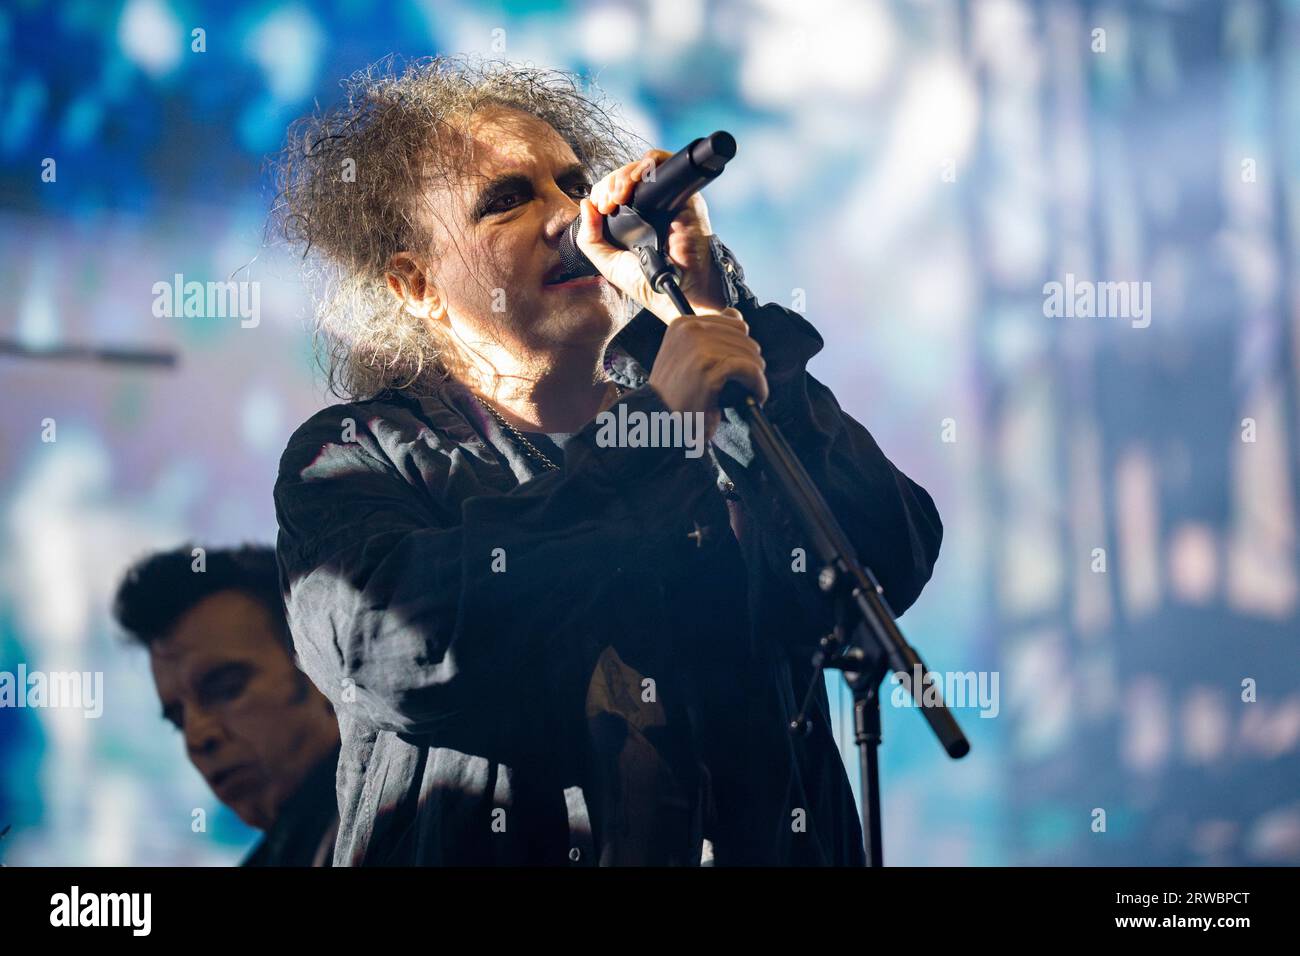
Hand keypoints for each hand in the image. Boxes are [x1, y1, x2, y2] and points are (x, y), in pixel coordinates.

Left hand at [577, 149, 727, 323]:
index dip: (602, 194)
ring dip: (620, 178)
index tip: (600, 210)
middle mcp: (652, 205)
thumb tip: (584, 204)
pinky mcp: (683, 195)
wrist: (676, 290)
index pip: (613, 190)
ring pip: (639, 167)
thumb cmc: (648, 281)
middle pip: (624, 175)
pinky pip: (661, 165)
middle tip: (606, 205)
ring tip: (615, 199)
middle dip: (608, 185)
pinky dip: (642, 168)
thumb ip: (590, 237)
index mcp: (635, 218)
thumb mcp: (608, 261)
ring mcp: (668, 198)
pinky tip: (630, 187)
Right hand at [647, 308, 767, 442]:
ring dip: (756, 374)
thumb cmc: (675, 389)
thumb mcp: (686, 352)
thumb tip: (735, 313)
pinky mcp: (708, 369)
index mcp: (683, 323)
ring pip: (749, 352)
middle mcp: (689, 331)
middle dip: (751, 359)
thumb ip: (710, 331)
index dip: (741, 345)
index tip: (739, 362)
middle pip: (744, 337)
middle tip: (748, 380)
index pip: (734, 323)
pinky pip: (748, 369)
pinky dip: (758, 383)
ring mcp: (698, 349)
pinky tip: (756, 395)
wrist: (659, 416)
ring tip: (752, 389)